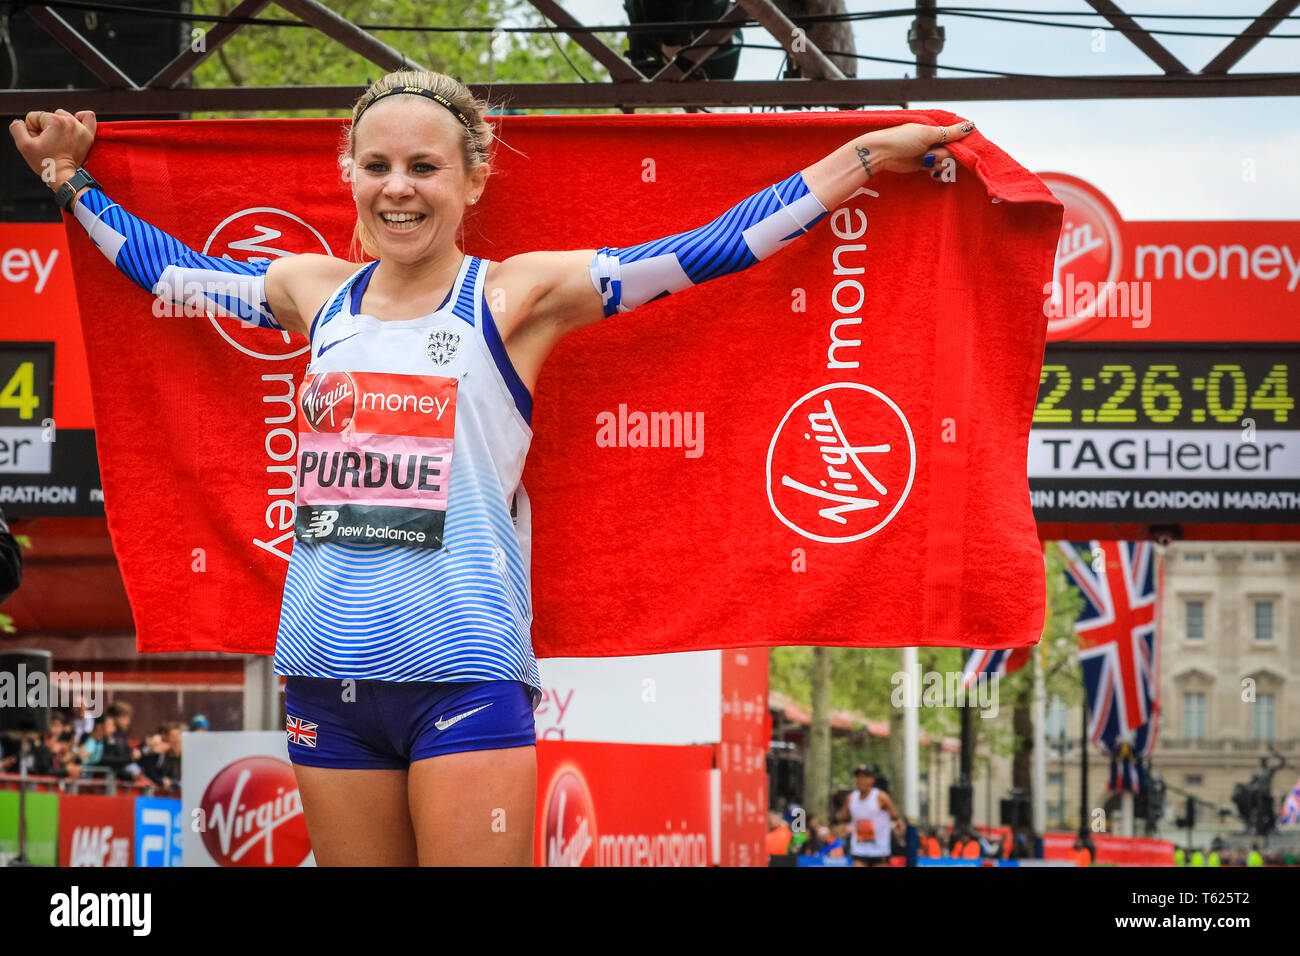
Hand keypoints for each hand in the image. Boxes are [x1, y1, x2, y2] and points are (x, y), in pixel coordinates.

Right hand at [9, 108, 96, 189]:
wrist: (64, 176)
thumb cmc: (46, 163)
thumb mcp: (24, 145)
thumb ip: (17, 128)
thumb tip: (20, 122)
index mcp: (55, 121)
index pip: (34, 117)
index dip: (32, 130)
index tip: (38, 142)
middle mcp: (70, 121)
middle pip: (48, 116)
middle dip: (44, 128)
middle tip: (47, 143)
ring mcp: (81, 128)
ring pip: (63, 116)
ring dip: (58, 125)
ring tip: (57, 140)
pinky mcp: (88, 135)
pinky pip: (88, 117)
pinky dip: (81, 118)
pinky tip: (73, 125)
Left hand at [856, 120, 974, 177]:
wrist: (881, 154)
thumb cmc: (901, 139)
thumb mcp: (928, 134)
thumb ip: (950, 132)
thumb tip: (971, 124)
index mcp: (937, 129)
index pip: (959, 137)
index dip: (961, 145)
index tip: (957, 150)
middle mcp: (936, 140)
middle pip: (955, 152)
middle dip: (945, 157)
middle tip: (930, 156)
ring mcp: (931, 153)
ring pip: (948, 163)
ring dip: (939, 165)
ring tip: (925, 163)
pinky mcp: (925, 165)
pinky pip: (939, 171)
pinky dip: (937, 173)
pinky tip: (930, 173)